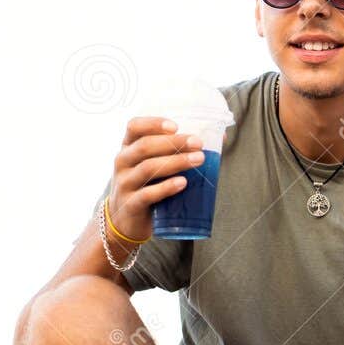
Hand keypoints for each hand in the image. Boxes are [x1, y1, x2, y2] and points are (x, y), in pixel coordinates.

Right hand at [106, 117, 206, 243]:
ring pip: (148, 168)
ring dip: (176, 162)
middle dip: (174, 143)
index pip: (134, 127)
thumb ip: (178, 150)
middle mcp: (123, 162)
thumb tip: (220, 138)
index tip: (175, 126)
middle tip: (198, 143)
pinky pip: (147, 194)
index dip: (153, 123)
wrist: (128, 221)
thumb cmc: (148, 186)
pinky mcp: (130, 204)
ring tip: (199, 160)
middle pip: (145, 146)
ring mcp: (124, 183)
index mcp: (129, 147)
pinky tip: (182, 183)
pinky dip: (166, 188)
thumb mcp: (156, 165)